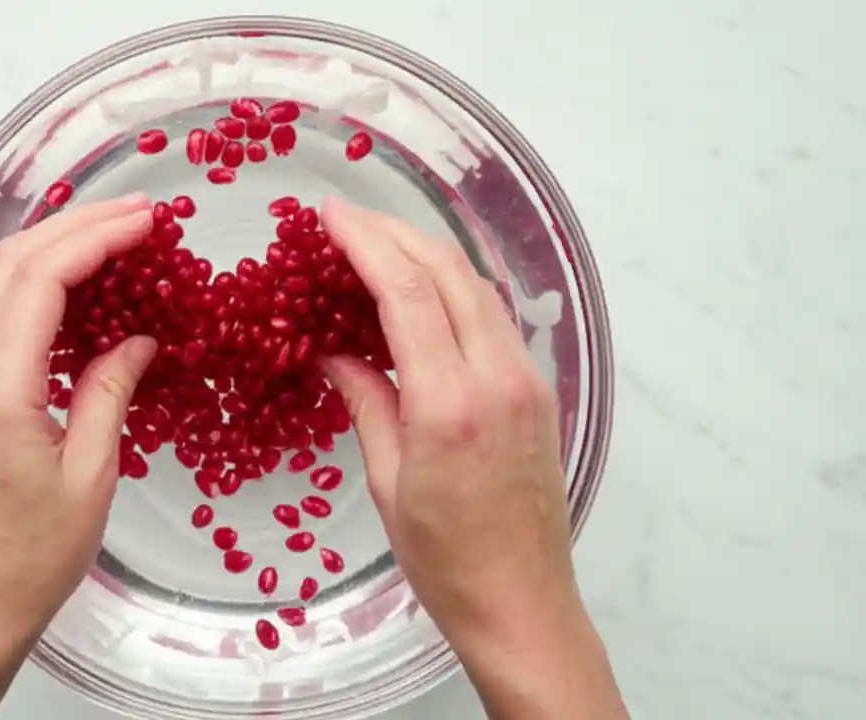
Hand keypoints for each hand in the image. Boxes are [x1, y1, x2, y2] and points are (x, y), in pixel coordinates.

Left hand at [0, 192, 155, 637]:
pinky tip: (82, 289)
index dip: (97, 237)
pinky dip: (40, 286)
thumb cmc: (35, 552)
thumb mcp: (92, 472)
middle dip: (77, 226)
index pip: (42, 278)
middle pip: (13, 263)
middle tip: (139, 214)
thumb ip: (112, 390)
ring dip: (57, 249)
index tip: (147, 220)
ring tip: (118, 238)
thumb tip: (140, 338)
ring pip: (0, 281)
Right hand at [319, 197, 625, 717]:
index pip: (407, 292)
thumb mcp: (386, 481)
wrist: (523, 603)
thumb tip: (334, 351)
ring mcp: (526, 381)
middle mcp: (498, 378)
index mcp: (451, 403)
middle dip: (394, 232)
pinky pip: (492, 319)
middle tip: (345, 219)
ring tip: (375, 246)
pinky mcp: (537, 392)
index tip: (328, 214)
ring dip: (426, 255)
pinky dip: (451, 290)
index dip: (365, 242)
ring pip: (476, 287)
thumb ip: (365, 401)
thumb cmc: (446, 560)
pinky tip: (420, 293)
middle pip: (448, 272)